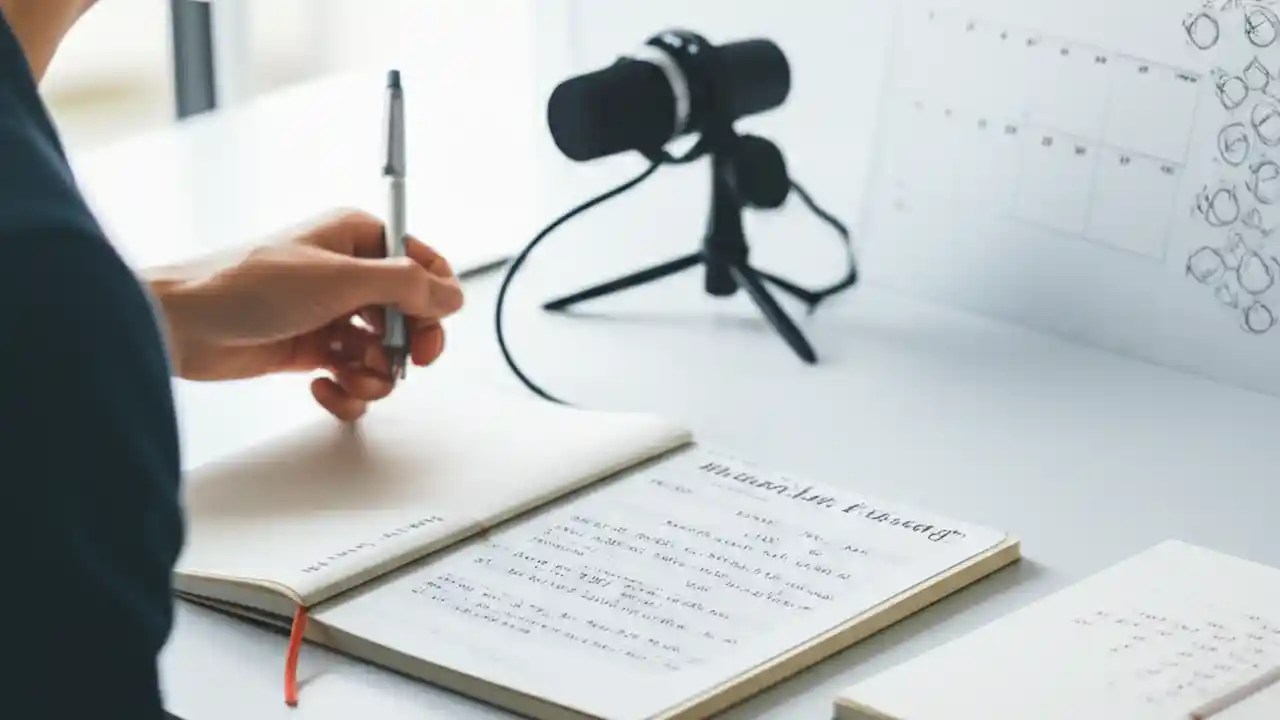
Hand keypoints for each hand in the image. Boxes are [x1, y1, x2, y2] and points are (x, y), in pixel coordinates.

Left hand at [145, 210, 464, 420]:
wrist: (183, 324)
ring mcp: (331, 314)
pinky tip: (323, 386)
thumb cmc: (248, 286)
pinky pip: (354, 376)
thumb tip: (453, 295)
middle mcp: (349, 274)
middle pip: (410, 315)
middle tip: (402, 364)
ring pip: (384, 352)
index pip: (422, 264)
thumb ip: (406, 286)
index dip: (435, 299)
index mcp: (358, 239)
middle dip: (406, 346)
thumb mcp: (340, 279)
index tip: (431, 329)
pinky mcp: (312, 350)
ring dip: (374, 374)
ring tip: (346, 374)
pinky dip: (347, 389)